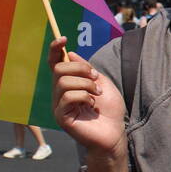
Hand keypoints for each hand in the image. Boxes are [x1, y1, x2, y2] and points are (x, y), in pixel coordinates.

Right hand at [49, 37, 126, 154]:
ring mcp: (58, 106)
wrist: (115, 133)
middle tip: (96, 78)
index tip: (63, 38)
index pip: (55, 63)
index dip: (55, 49)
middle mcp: (59, 94)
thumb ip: (87, 69)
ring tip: (97, 94)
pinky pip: (68, 97)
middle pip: (59, 69)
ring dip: (86, 84)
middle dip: (81, 68)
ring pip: (63, 82)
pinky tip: (92, 105)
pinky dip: (84, 96)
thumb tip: (71, 53)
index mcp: (68, 84)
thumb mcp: (102, 83)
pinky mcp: (61, 117)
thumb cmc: (110, 110)